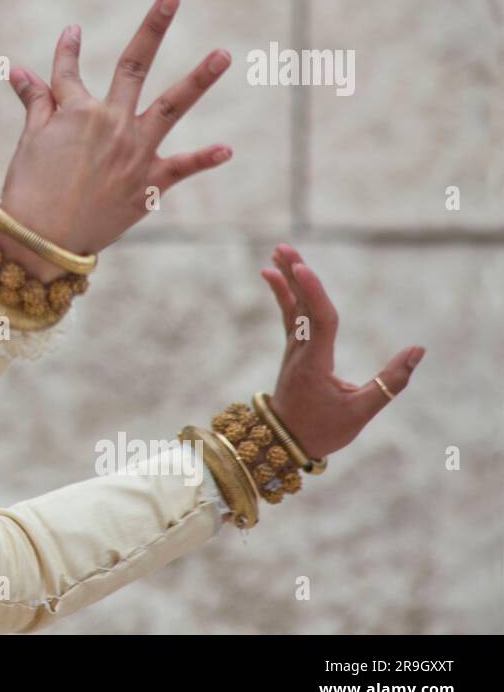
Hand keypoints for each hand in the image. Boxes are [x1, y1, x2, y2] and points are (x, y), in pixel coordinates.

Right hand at [0, 0, 232, 280]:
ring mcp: (135, 152)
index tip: (73, 32)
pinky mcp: (149, 185)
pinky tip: (228, 149)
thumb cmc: (28, 189)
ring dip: (199, 78)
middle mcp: (112, 123)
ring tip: (224, 54)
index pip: (68, 71)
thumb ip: (35, 103)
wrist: (42, 239)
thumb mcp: (29, 141)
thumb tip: (19, 70)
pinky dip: (204, 159)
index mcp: (77, 110)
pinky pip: (182, 168)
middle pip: (133, 66)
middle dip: (153, 28)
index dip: (68, 50)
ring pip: (172, 106)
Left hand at [259, 243, 424, 458]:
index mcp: (315, 364)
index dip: (312, 293)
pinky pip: (290, 316)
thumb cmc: (323, 430)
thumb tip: (418, 351)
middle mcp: (300, 352)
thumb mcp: (360, 411)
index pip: (317, 321)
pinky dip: (285, 295)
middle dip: (293, 277)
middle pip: (299, 307)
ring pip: (291, 309)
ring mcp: (294, 351)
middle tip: (284, 248)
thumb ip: (390, 382)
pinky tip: (274, 275)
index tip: (302, 268)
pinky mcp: (294, 352)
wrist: (283, 443)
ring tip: (279, 251)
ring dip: (286, 280)